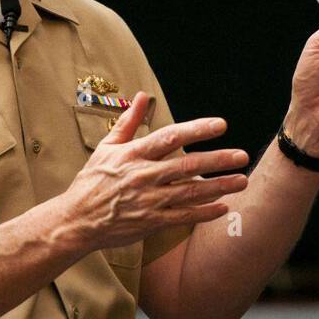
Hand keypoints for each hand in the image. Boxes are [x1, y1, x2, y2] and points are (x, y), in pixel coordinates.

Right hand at [61, 92, 249, 250]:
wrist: (76, 220)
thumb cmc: (92, 181)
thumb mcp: (107, 147)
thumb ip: (128, 121)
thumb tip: (141, 96)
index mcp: (133, 155)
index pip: (170, 137)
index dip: (196, 130)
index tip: (220, 125)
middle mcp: (143, 176)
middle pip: (186, 166)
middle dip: (217, 160)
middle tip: (242, 155)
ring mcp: (148, 201)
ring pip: (190, 193)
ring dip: (219, 186)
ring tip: (242, 179)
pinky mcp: (150, 222)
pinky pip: (183, 217)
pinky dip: (204, 212)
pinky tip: (223, 207)